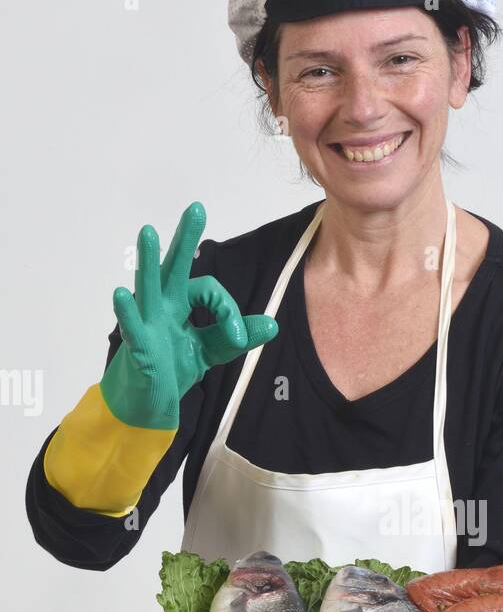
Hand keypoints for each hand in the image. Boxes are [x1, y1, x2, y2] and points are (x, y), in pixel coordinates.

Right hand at [100, 201, 277, 428]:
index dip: (229, 310)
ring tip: (149, 232)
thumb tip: (272, 324)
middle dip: (185, 239)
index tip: (239, 335)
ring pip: (149, 287)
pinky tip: (121, 293)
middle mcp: (162, 306)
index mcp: (181, 304)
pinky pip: (132, 326)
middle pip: (174, 267)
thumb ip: (237, 336)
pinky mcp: (138, 346)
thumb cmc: (172, 369)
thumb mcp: (212, 351)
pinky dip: (127, 311)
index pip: (208, 290)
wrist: (148, 403)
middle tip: (197, 208)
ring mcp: (147, 323)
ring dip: (149, 260)